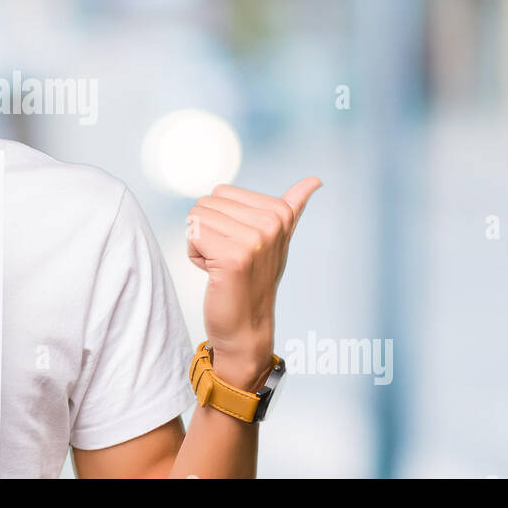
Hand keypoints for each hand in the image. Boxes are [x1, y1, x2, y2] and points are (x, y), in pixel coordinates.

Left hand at [187, 177, 322, 388]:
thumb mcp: (278, 239)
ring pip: (196, 217)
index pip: (220, 192)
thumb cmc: (254, 279)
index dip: (221, 219)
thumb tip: (316, 179)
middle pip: (205, 202)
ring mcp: (255, 239)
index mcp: (280, 212)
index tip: (241, 246)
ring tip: (223, 266)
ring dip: (201, 244)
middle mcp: (271, 222)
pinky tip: (215, 274)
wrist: (247, 328)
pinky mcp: (234, 257)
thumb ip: (293, 206)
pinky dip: (195, 256)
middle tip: (230, 258)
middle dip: (208, 230)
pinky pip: (192, 235)